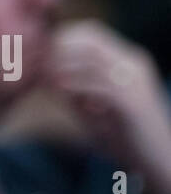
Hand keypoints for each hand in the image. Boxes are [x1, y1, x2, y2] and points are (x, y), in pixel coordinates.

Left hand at [45, 20, 170, 193]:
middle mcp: (133, 65)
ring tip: (43, 78)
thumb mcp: (92, 107)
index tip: (38, 57)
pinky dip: (75, 86)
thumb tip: (44, 77)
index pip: (91, 33)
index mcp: (126, 61)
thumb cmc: (122, 135)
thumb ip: (72, 91)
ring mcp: (135, 81)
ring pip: (92, 59)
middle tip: (37, 65)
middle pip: (90, 39)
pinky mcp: (133, 102)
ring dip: (63, 66)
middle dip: (58, 50)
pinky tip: (58, 92)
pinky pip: (100, 85)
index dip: (60, 40)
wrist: (156, 160)